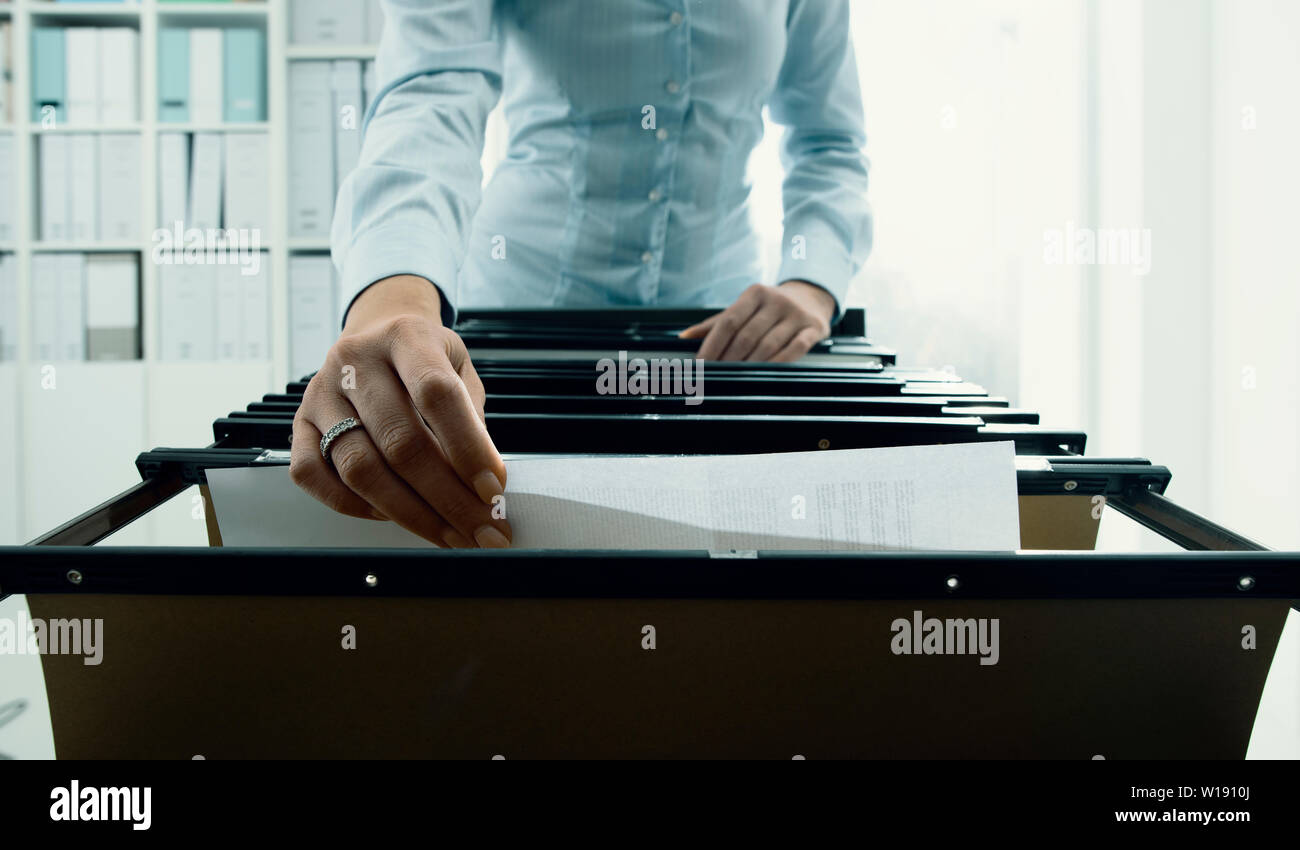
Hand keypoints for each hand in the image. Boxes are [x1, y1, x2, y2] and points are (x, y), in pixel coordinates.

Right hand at [289, 275, 511, 547]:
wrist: (378, 331)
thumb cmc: (426, 359)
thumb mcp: (460, 370)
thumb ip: (472, 420)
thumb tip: (485, 485)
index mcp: (406, 336)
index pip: (436, 394)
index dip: (467, 448)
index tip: (492, 490)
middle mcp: (356, 360)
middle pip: (399, 441)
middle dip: (446, 498)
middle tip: (480, 531)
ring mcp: (321, 392)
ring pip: (358, 468)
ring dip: (409, 513)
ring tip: (447, 533)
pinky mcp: (299, 422)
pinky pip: (312, 475)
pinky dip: (354, 505)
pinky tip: (389, 513)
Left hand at [678, 280, 834, 361]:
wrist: (812, 296)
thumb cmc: (770, 307)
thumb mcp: (745, 307)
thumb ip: (715, 323)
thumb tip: (684, 337)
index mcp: (755, 293)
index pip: (728, 321)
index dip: (712, 345)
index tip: (701, 364)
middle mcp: (776, 301)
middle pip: (746, 336)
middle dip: (729, 359)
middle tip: (717, 376)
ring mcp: (796, 314)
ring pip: (768, 345)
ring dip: (750, 365)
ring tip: (737, 379)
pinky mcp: (814, 328)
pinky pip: (795, 349)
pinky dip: (778, 363)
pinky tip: (766, 373)